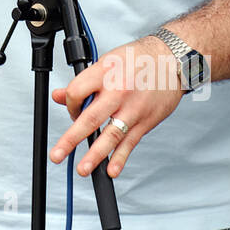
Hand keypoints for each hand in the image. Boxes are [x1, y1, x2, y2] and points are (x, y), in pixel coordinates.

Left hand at [49, 36, 185, 178]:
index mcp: (105, 73)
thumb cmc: (138, 59)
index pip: (76, 92)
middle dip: (71, 139)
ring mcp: (132, 109)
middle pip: (90, 118)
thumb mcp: (106, 62)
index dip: (69, 104)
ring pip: (110, 136)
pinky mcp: (145, 121)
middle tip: (57, 155)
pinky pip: (130, 142)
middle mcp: (118, 92)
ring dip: (95, 155)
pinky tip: (112, 170)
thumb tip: (58, 95)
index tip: (72, 109)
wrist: (172, 61)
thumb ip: (83, 81)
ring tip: (82, 169)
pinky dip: (120, 158)